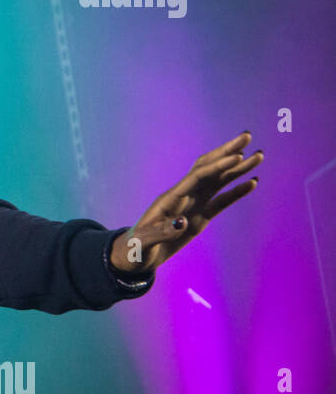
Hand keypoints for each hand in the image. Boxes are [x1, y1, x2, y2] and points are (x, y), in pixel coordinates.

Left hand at [111, 130, 262, 274]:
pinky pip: (221, 201)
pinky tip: (252, 182)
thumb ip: (163, 231)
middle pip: (209, 169)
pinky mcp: (199, 218)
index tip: (238, 156)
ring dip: (237, 169)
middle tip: (247, 136)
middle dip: (227, 152)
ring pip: (218, 182)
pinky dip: (236, 192)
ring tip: (258, 156)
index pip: (198, 176)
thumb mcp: (145, 242)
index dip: (218, 166)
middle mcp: (183, 197)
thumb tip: (183, 222)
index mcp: (170, 199)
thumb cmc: (136, 248)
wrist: (134, 256)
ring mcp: (192, 206)